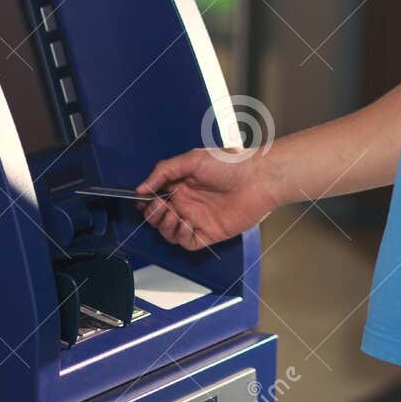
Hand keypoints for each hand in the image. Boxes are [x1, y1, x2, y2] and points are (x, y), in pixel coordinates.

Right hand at [136, 146, 277, 250]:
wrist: (258, 178)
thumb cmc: (231, 164)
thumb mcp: (192, 159)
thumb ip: (164, 171)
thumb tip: (141, 187)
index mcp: (182, 184)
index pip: (155, 198)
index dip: (146, 201)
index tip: (142, 199)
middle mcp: (188, 202)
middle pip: (159, 217)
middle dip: (153, 214)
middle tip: (159, 206)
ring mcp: (198, 218)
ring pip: (170, 232)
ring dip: (165, 226)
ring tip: (172, 213)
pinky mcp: (210, 233)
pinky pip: (188, 242)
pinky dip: (182, 236)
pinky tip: (186, 223)